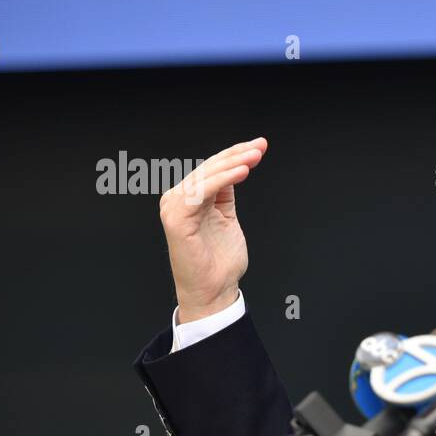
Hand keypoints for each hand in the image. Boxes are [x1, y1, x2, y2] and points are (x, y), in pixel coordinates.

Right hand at [158, 138, 266, 322]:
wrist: (213, 290)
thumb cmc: (219, 262)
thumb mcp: (226, 218)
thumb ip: (225, 195)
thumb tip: (236, 168)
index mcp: (189, 198)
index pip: (212, 168)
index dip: (235, 154)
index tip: (259, 145)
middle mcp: (178, 199)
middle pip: (210, 167)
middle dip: (238, 154)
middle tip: (261, 146)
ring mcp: (175, 207)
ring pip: (206, 175)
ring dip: (234, 163)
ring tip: (255, 156)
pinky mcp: (177, 218)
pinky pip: (202, 191)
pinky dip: (223, 179)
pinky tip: (242, 172)